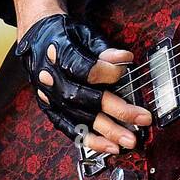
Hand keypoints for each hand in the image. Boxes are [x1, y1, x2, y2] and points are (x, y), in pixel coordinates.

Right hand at [15, 13, 151, 155]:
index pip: (85, 69)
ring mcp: (48, 96)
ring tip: (127, 141)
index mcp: (58, 53)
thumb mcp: (85, 32)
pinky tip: (108, 146)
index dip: (108, 71)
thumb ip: (103, 49)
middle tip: (142, 119)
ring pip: (76, 118)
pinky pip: (68, 128)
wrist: (38, 36)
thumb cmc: (65, 33)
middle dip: (116, 110)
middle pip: (84, 98)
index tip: (126, 67)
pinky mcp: (49, 108)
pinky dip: (89, 139)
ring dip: (105, 132)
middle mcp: (50, 77)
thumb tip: (124, 59)